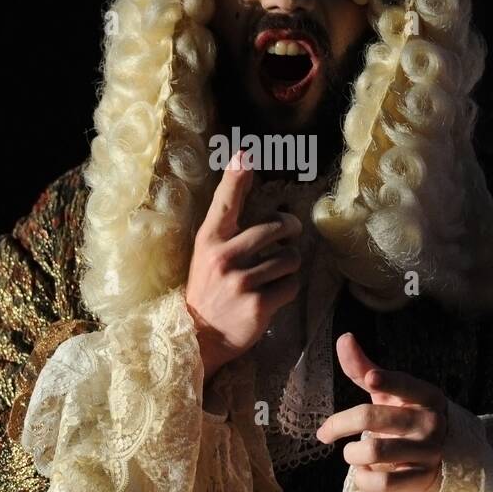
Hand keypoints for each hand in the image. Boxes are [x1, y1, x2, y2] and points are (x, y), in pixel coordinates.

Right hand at [185, 151, 304, 381]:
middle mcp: (223, 257)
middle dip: (289, 231)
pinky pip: (291, 285)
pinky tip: (274, 294)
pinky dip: (288, 289)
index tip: (246, 153)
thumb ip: (226, 223)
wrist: (200, 338)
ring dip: (289, 265)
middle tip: (287, 236)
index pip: (225, 203)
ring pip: (289, 258)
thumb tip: (244, 178)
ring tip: (275, 273)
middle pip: (276, 228)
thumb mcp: (208, 253)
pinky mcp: (258, 305)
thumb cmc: (209, 289)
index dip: (236, 177)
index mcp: (209, 241)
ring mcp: (240, 282)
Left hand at [315, 332, 449, 491]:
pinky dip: (364, 479)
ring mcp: (428, 451)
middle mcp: (429, 421)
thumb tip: (344, 338)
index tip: (371, 379)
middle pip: (373, 418)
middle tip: (325, 432)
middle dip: (340, 424)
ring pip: (375, 451)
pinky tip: (364, 472)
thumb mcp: (391, 394)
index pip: (404, 385)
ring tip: (352, 453)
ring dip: (352, 454)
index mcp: (425, 395)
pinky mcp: (422, 478)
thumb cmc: (407, 418)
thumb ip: (364, 369)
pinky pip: (383, 483)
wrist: (444, 460)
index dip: (387, 381)